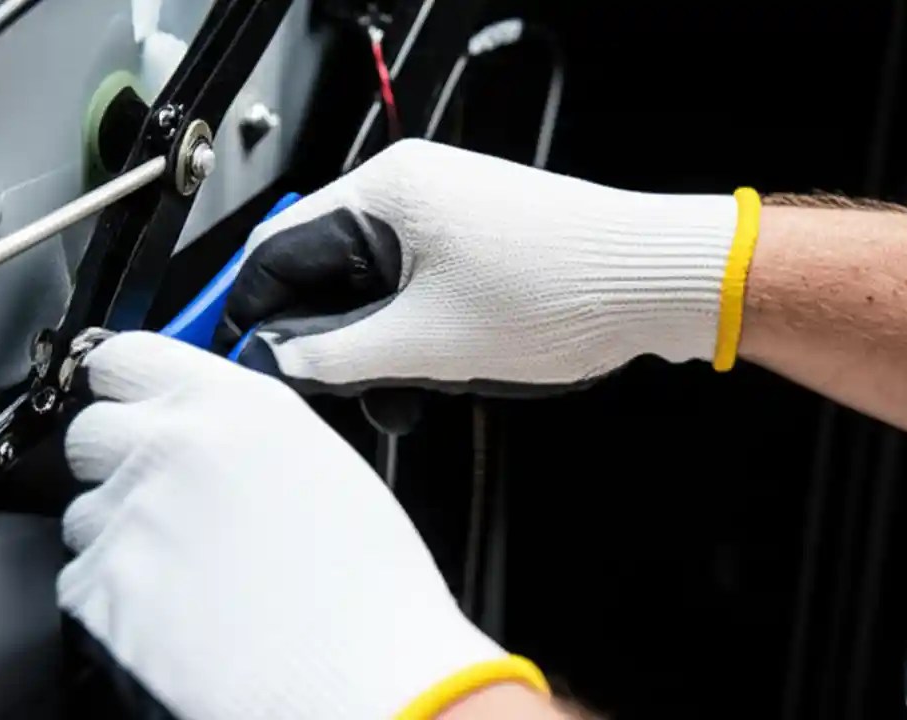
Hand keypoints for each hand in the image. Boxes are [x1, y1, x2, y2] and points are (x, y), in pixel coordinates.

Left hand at [58, 331, 546, 718]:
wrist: (367, 674)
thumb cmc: (366, 582)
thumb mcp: (318, 459)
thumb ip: (240, 425)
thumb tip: (196, 424)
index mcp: (232, 404)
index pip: (123, 356)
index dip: (125, 387)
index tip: (129, 405)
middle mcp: (172, 446)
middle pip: (88, 432)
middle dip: (115, 462)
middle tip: (162, 500)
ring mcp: (130, 518)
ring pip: (82, 510)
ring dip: (117, 533)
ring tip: (187, 569)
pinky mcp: (103, 590)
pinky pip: (81, 578)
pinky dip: (114, 595)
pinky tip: (176, 609)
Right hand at [220, 139, 751, 393]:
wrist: (660, 282)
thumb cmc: (564, 287)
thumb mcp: (428, 342)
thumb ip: (336, 355)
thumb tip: (275, 360)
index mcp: (386, 195)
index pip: (277, 253)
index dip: (253, 316)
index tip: (246, 366)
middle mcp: (410, 194)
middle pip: (323, 272)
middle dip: (323, 342)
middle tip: (334, 396)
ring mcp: (444, 218)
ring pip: (369, 291)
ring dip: (372, 351)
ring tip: (404, 396)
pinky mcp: (472, 246)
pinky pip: (412, 293)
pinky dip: (409, 339)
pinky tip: (433, 374)